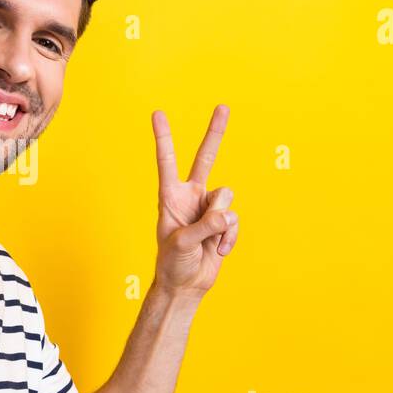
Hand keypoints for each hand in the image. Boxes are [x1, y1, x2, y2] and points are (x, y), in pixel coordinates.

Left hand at [151, 104, 238, 298]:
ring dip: (220, 223)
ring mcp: (208, 208)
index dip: (164, 138)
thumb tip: (225, 215)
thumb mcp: (182, 244)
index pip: (167, 161)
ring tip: (207, 241)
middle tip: (223, 106)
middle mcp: (190, 196)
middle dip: (215, 133)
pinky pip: (234, 220)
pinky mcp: (223, 222)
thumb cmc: (173, 264)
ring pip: (227, 198)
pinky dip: (229, 238)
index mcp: (170, 196)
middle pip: (205, 158)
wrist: (186, 285)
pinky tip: (217, 250)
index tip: (158, 113)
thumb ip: (204, 226)